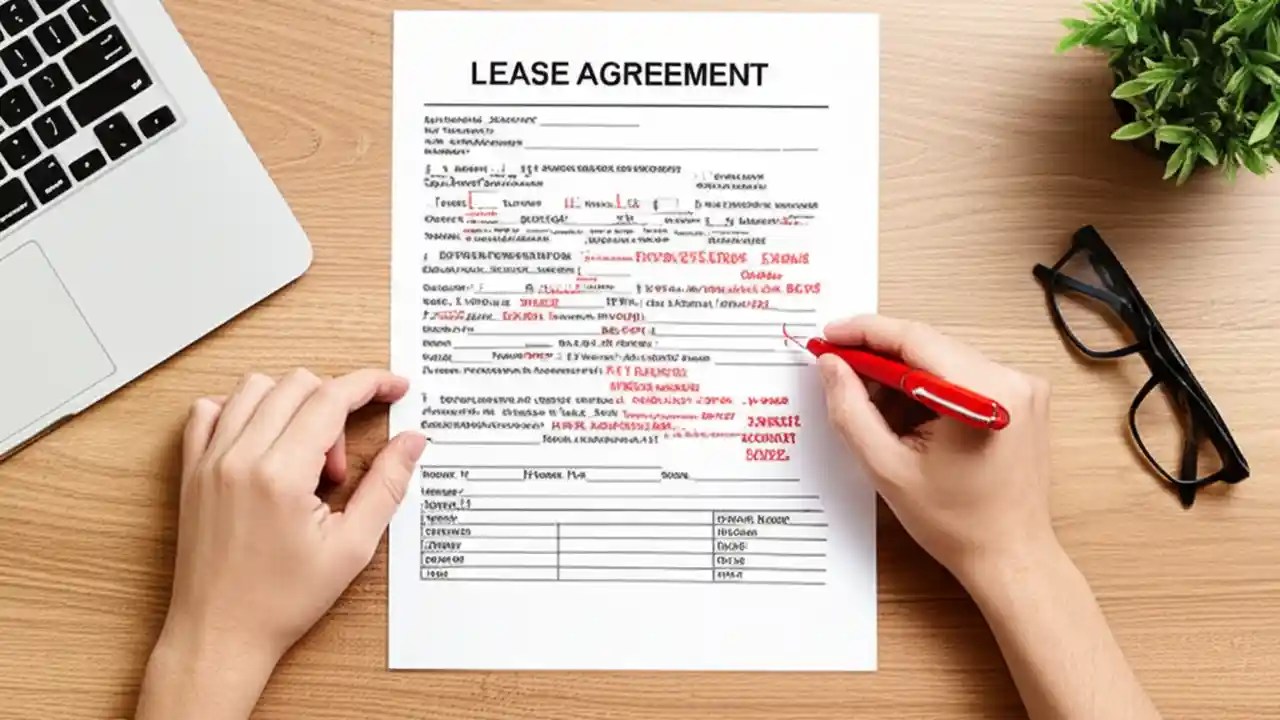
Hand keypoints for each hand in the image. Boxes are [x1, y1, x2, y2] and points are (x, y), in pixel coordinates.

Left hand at [137, 369, 425, 719]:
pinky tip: (263, 444)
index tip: (394, 388)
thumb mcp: (352, 547)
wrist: (220, 634)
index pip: (331, 397)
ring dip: (291, 406)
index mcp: (280, 474)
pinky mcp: (191, 471)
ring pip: (254, 387)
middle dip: (334, 409)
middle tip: (341, 467)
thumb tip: (412, 442)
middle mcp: (239, 457)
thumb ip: (387, 486)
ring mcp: (209, 461)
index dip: (371, 384)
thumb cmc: (281, 600)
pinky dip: (240, 411)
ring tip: (304, 458)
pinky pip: (208, 411)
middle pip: (297, 385)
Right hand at [818, 315, 1055, 588]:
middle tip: (838, 373)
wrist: (1010, 556)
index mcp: (984, 394)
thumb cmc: (957, 524)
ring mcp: (1022, 386)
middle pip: (929, 345)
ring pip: (942, 358)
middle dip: (878, 357)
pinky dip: (927, 387)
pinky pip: (962, 374)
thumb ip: (851, 410)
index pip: (914, 339)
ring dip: (901, 375)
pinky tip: (907, 417)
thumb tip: (831, 366)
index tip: (829, 337)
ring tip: (872, 409)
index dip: (864, 332)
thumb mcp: (887, 467)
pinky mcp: (1022, 398)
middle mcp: (1011, 379)